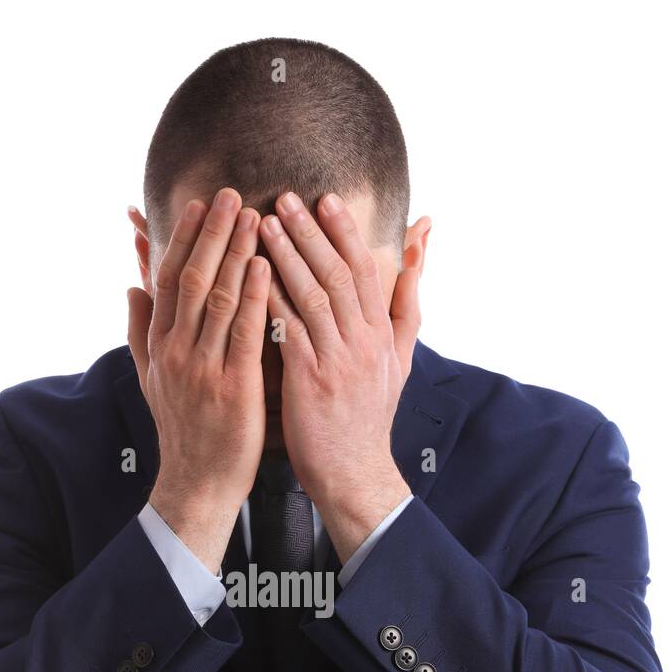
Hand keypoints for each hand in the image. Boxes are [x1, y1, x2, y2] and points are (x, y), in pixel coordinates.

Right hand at [127, 189, 269, 571]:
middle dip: (212, 233)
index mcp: (160, 346)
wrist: (196, 486)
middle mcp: (176, 352)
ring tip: (255, 215)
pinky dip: (252, 296)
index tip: (200, 204)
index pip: (168, 280)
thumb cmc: (183, 433)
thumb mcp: (151, 380)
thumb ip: (139, 332)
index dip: (183, 239)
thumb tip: (129, 288)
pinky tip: (266, 267)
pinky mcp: (231, 388)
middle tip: (232, 193)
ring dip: (236, 253)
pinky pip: (241, 333)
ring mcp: (202, 369)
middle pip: (191, 279)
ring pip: (216, 299)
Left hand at [261, 191, 418, 563]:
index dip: (344, 232)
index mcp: (382, 334)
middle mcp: (364, 342)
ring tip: (261, 224)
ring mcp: (339, 361)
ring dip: (287, 257)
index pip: (365, 270)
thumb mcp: (400, 358)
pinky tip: (251, 277)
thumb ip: (406, 302)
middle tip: (284, 198)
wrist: (355, 473)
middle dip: (312, 233)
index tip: (324, 198)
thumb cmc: (368, 416)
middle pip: (339, 274)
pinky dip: (271, 300)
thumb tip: (421, 246)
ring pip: (314, 296)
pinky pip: (290, 331)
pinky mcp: (311, 382)